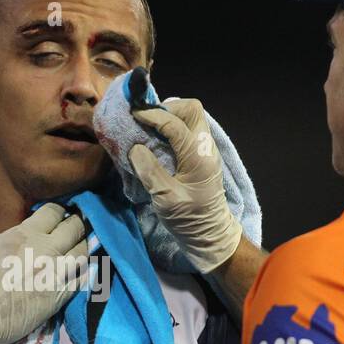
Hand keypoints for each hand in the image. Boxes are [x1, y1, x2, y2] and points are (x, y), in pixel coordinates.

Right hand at [0, 202, 88, 343]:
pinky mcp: (59, 297)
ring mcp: (56, 274)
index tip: (58, 216)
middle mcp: (46, 250)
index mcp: (25, 234)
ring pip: (83, 253)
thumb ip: (4, 238)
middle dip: (77, 224)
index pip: (54, 212)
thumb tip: (14, 239)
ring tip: (78, 248)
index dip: (58, 211)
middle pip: (75, 228)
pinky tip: (80, 271)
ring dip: (82, 248)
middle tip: (74, 228)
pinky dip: (83, 273)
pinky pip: (82, 280)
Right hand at [128, 99, 243, 274]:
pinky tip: (157, 139)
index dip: (153, 116)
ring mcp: (206, 150)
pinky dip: (172, 126)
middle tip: (145, 120)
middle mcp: (206, 147)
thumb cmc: (189, 220)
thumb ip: (150, 171)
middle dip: (167, 108)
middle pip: (192, 109)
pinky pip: (189, 129)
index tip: (133, 115)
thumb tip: (135, 148)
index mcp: (199, 158)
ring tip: (149, 127)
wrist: (210, 234)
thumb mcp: (165, 199)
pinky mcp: (202, 155)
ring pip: (192, 116)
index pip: (176, 124)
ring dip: (170, 116)